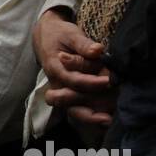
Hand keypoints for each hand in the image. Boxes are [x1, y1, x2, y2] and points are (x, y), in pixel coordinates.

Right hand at [33, 8, 116, 127]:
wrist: (46, 36)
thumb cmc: (60, 34)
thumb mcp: (70, 34)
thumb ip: (83, 44)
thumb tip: (98, 51)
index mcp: (55, 69)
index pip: (74, 81)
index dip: (91, 83)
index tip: (109, 81)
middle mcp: (57, 84)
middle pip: (69, 105)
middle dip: (88, 112)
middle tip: (108, 115)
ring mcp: (62, 91)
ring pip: (73, 111)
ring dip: (90, 118)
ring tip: (109, 121)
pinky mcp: (69, 95)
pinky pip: (78, 109)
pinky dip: (92, 116)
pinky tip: (108, 118)